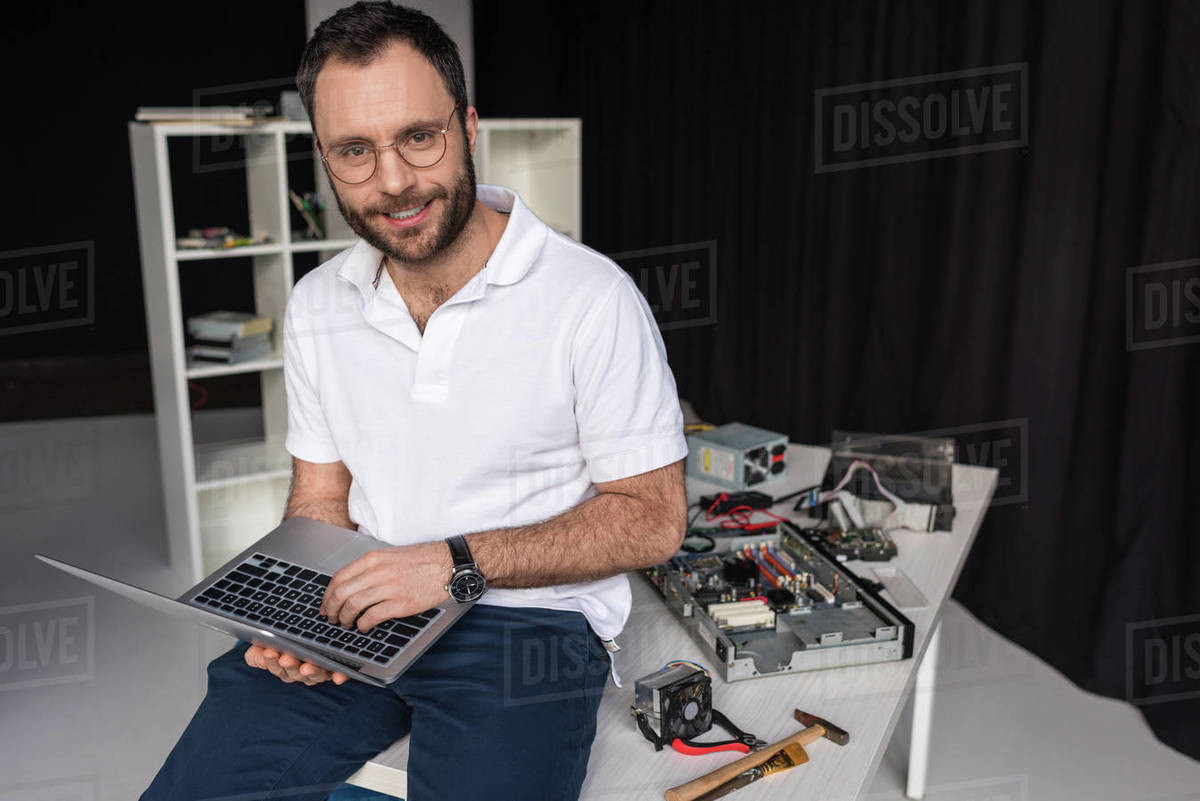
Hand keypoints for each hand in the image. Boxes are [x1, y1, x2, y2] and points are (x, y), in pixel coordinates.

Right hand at [244, 645, 348, 685]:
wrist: (304, 629)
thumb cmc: (283, 640)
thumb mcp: (264, 645)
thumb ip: (257, 654)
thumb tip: (260, 657)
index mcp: (285, 668)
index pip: (276, 667)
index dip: (272, 661)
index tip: (269, 652)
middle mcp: (302, 672)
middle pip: (295, 673)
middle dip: (290, 666)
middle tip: (286, 659)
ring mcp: (319, 671)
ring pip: (314, 674)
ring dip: (310, 672)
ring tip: (306, 667)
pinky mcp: (335, 668)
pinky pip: (338, 674)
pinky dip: (339, 676)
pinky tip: (339, 677)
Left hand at [321, 541, 452, 630]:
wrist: (448, 563)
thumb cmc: (422, 560)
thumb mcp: (391, 556)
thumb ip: (370, 568)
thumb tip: (351, 586)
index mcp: (374, 559)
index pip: (339, 578)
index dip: (327, 595)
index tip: (325, 605)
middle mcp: (378, 571)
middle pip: (342, 593)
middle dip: (332, 610)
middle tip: (332, 618)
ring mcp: (390, 587)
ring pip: (353, 605)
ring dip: (345, 618)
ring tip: (347, 624)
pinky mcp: (401, 602)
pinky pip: (372, 616)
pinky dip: (363, 624)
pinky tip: (365, 627)